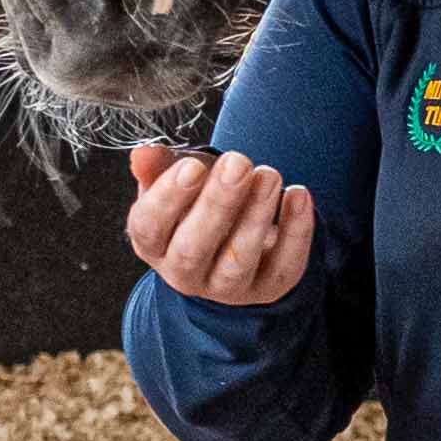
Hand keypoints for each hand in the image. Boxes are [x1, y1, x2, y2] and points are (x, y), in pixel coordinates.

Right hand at [127, 138, 315, 307]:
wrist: (231, 239)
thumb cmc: (196, 203)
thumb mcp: (174, 181)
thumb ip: (158, 166)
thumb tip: (143, 153)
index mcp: (153, 244)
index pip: (149, 227)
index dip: (168, 198)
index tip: (192, 167)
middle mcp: (184, 272)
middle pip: (192, 249)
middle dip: (217, 204)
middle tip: (238, 164)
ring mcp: (226, 287)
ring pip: (237, 261)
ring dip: (255, 217)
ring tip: (269, 175)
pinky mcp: (268, 287)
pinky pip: (283, 265)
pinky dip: (294, 231)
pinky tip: (297, 195)